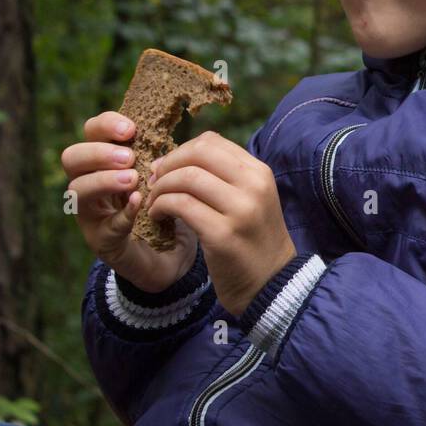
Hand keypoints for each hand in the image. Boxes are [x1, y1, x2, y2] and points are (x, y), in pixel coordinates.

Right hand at [62, 111, 197, 293]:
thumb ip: (160, 151)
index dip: (105, 125)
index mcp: (105, 160)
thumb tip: (169, 118)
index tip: (131, 129)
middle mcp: (90, 184)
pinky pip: (105, 227)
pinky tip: (139, 204)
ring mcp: (91, 215)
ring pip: (77, 191)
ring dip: (104, 180)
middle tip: (129, 157)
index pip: (90, 132)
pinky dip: (122, 214)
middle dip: (98, 153)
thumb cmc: (166, 204)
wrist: (172, 254)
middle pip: (71, 158)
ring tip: (132, 179)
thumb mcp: (164, 172)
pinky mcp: (103, 242)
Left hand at [144, 130, 297, 315]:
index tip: (167, 169)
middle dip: (168, 164)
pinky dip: (160, 206)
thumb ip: (226, 176)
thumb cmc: (254, 240)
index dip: (181, 151)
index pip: (212, 142)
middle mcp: (254, 186)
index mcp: (260, 173)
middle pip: (198, 153)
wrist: (271, 283)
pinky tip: (158, 217)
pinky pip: (181, 205)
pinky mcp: (222, 234)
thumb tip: (182, 156)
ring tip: (155, 203)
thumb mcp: (251, 200)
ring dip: (161, 188)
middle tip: (154, 182)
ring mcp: (240, 210)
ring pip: (186, 178)